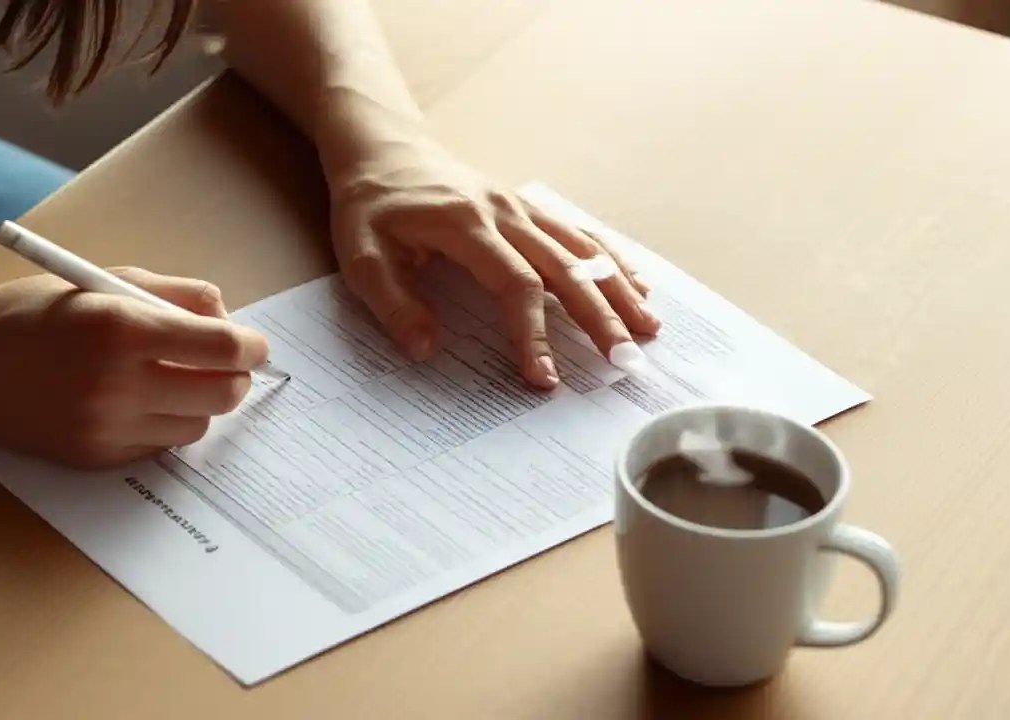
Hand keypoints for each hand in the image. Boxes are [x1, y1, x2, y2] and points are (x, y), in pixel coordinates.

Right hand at [0, 268, 267, 468]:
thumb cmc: (34, 314)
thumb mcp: (103, 282)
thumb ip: (173, 294)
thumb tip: (229, 315)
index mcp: (122, 327)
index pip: (222, 346)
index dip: (252, 346)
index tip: (255, 344)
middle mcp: (117, 382)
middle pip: (222, 393)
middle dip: (235, 377)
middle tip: (225, 363)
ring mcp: (107, 426)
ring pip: (198, 424)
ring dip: (201, 401)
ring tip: (173, 377)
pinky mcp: (97, 456)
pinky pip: (161, 445)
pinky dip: (166, 422)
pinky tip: (139, 399)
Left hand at [327, 134, 658, 388]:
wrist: (381, 148)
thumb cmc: (370, 205)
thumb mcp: (360, 255)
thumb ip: (392, 303)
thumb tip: (426, 349)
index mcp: (465, 226)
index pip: (514, 285)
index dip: (534, 332)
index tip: (544, 376)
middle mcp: (504, 213)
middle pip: (564, 268)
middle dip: (599, 317)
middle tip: (625, 360)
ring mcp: (519, 207)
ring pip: (580, 249)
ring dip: (617, 289)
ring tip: (649, 328)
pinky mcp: (524, 206)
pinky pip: (576, 231)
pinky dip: (609, 258)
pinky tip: (636, 281)